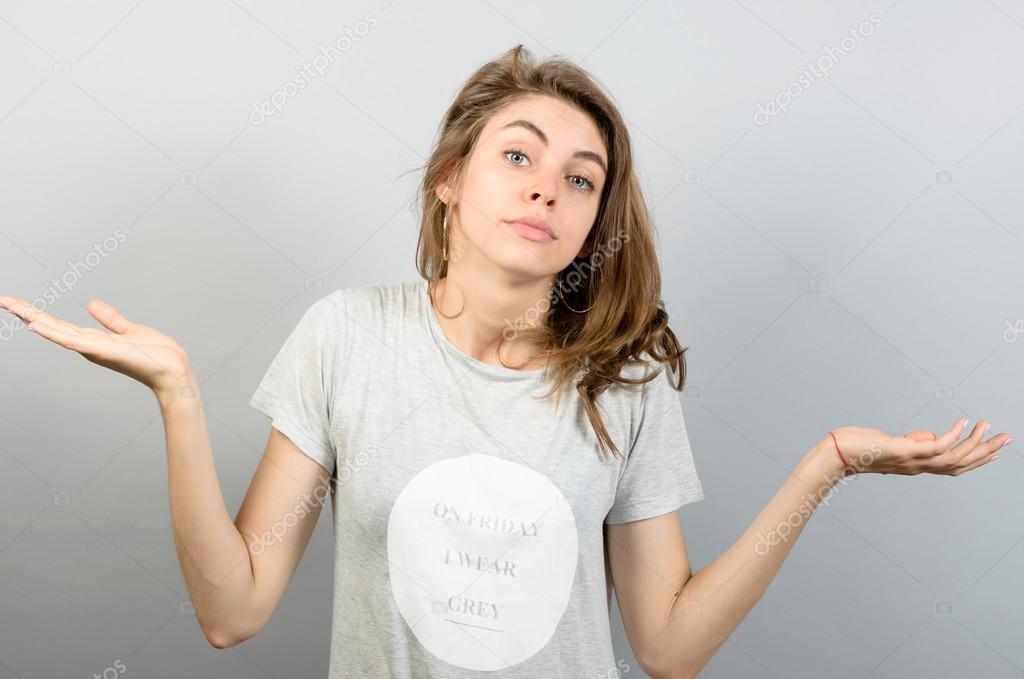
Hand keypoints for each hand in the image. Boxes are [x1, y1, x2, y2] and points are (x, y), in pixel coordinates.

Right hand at [0, 295, 191, 394]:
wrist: (173, 371)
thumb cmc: (156, 355)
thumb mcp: (130, 330)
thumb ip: (110, 319)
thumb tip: (92, 304)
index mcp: (93, 340)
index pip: (58, 324)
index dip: (36, 313)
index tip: (15, 302)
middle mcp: (88, 346)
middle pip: (50, 326)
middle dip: (26, 313)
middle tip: (1, 299)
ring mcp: (93, 349)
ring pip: (56, 331)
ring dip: (32, 318)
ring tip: (9, 305)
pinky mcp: (103, 351)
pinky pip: (73, 340)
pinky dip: (54, 333)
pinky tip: (35, 325)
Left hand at [824, 419, 1011, 476]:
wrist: (833, 456)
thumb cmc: (857, 447)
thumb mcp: (889, 443)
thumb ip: (911, 441)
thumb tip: (929, 434)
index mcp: (915, 466)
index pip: (952, 467)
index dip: (975, 460)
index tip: (994, 450)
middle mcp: (916, 467)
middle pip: (960, 464)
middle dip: (986, 452)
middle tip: (1007, 438)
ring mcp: (911, 460)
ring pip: (954, 457)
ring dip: (975, 443)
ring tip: (989, 426)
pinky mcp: (902, 451)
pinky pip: (935, 445)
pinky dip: (952, 435)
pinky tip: (963, 422)